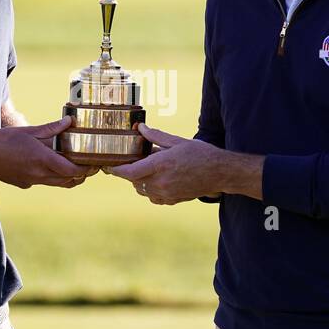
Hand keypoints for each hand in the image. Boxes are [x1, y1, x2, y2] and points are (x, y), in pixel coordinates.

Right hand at [0, 117, 96, 188]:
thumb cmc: (4, 140)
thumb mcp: (29, 131)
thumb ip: (51, 129)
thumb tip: (69, 122)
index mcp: (41, 159)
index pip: (71, 170)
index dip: (85, 169)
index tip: (94, 164)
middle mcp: (39, 174)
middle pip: (68, 180)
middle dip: (82, 174)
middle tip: (91, 165)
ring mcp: (32, 181)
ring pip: (59, 183)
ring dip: (70, 177)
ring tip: (77, 167)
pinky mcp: (26, 184)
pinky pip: (46, 183)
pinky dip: (55, 177)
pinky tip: (54, 166)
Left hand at [108, 124, 240, 203]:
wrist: (220, 173)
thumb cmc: (201, 154)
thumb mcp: (177, 141)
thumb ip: (156, 136)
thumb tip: (141, 128)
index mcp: (160, 165)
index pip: (128, 172)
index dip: (115, 170)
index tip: (108, 165)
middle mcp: (160, 182)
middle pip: (133, 181)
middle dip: (129, 172)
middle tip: (131, 161)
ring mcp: (166, 193)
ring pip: (142, 190)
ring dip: (139, 181)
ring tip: (146, 169)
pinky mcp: (173, 200)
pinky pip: (153, 198)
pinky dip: (150, 190)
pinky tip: (157, 180)